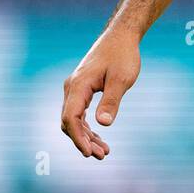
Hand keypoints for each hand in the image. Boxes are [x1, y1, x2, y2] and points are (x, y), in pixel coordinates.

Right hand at [61, 26, 141, 158]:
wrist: (121, 37)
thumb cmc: (123, 55)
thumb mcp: (121, 79)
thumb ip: (111, 101)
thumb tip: (103, 124)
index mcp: (78, 85)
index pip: (71, 118)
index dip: (78, 138)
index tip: (89, 153)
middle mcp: (72, 88)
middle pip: (70, 122)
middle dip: (84, 141)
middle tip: (103, 155)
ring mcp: (75, 88)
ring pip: (74, 119)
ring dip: (86, 136)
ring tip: (104, 151)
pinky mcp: (82, 89)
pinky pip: (79, 113)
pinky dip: (88, 126)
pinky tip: (100, 137)